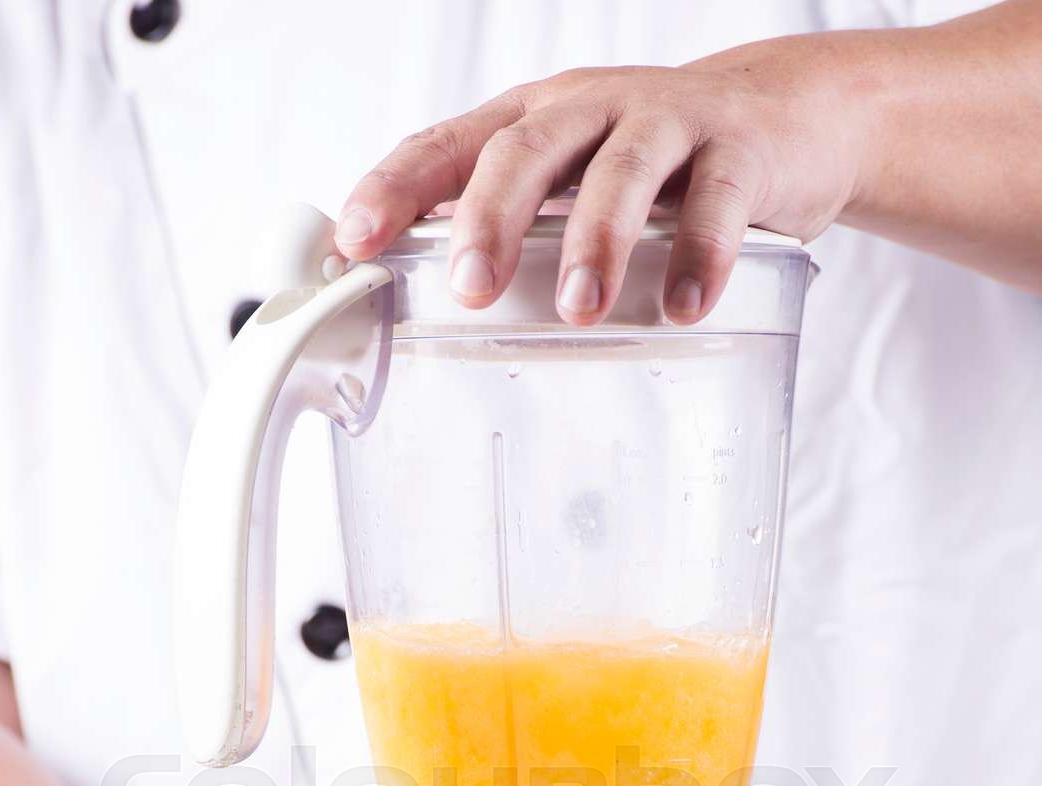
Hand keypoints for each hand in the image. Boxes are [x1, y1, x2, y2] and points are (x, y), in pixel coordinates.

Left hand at [334, 36, 873, 323]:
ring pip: (621, 169)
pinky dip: (700, 253)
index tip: (355, 246)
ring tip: (581, 309)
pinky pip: (718, 198)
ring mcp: (667, 122)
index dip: (394, 190)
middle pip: (525, 150)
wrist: (784, 121)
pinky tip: (683, 306)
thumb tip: (432, 322)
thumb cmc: (654, 172)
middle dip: (490, 219)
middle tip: (471, 289)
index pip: (445, 146)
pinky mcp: (740, 148)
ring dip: (595, 240)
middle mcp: (589, 110)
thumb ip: (517, 239)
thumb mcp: (571, 187)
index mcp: (532, 122)